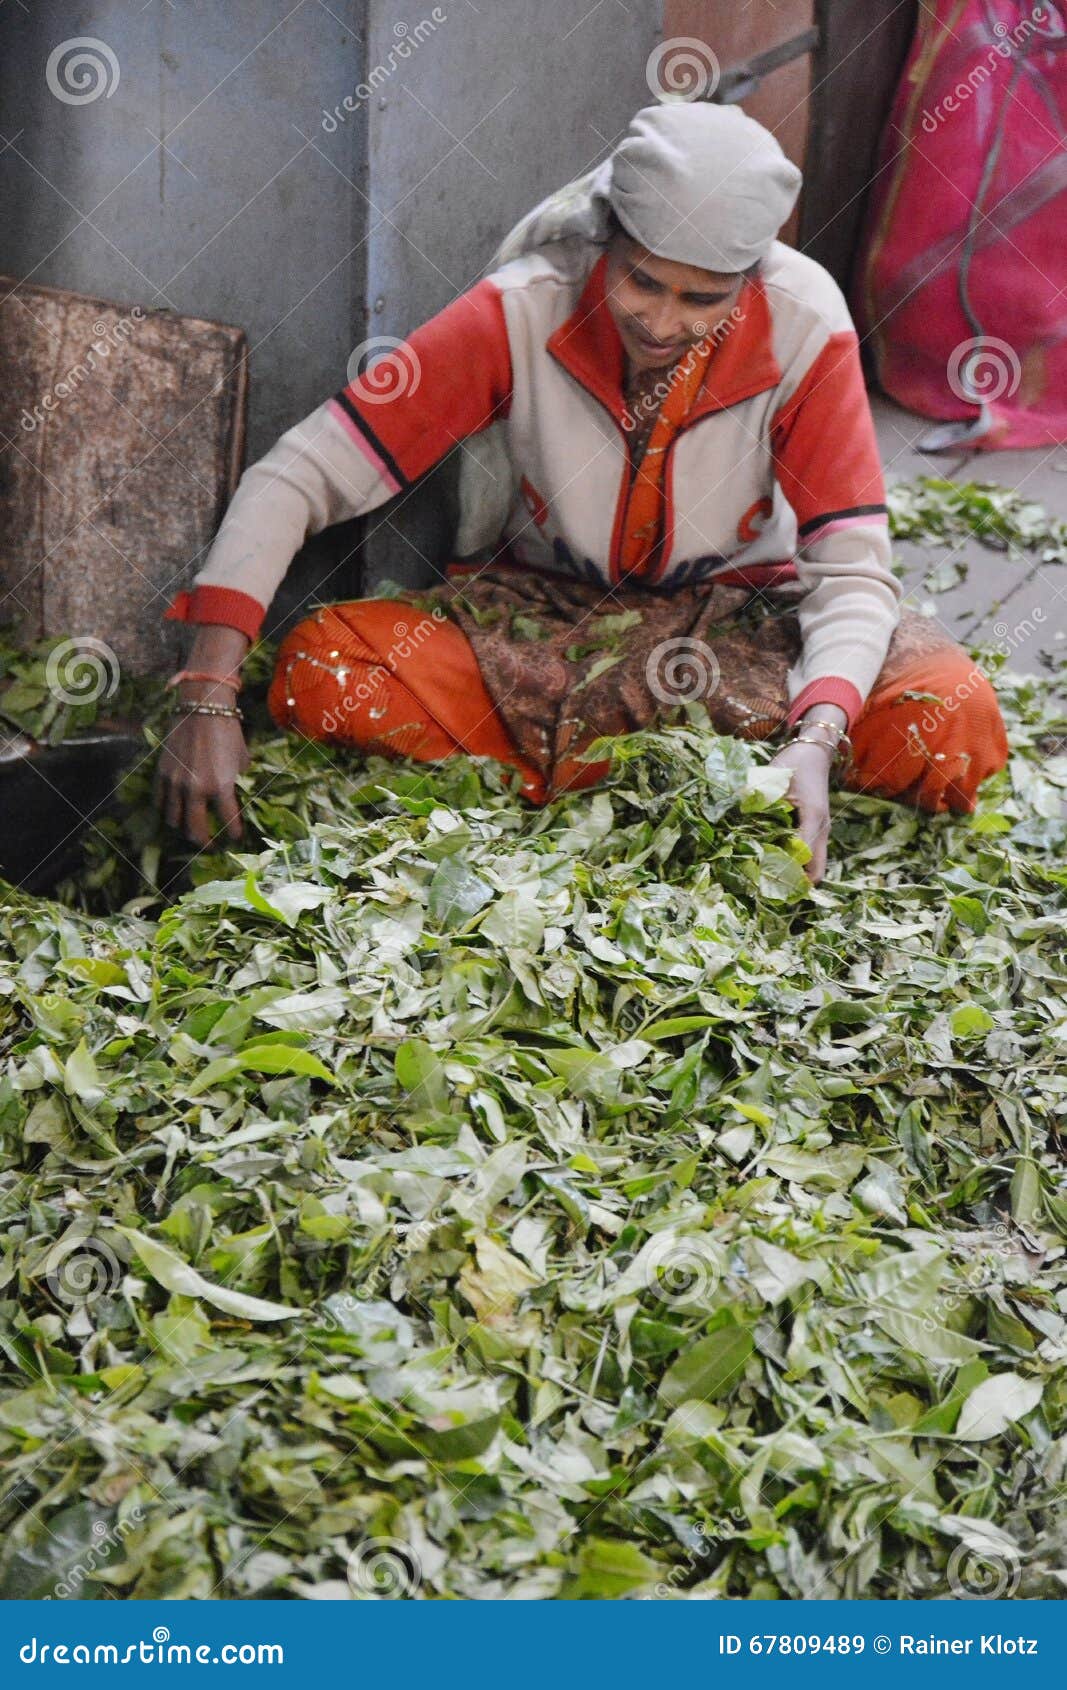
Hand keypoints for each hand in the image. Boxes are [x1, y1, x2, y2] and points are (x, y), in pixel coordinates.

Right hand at [156, 710, 249, 846]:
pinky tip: (173, 812)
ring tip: (189, 831)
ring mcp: (175, 782)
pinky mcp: (162, 772)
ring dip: (182, 829)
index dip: (234, 833)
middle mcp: (195, 789)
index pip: (228, 821)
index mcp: (220, 786)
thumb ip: (238, 779)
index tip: (235, 838)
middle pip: (194, 830)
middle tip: (210, 846)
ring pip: (173, 819)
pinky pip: (160, 801)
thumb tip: (237, 790)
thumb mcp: (242, 759)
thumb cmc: (228, 731)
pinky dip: (166, 810)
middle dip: (204, 842)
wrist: (202, 707)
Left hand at [769, 737, 833, 883]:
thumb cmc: (795, 763)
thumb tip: (733, 815)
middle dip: (795, 884)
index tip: (765, 881)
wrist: (814, 752)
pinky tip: (772, 863)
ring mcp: (820, 832)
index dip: (786, 871)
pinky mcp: (815, 831)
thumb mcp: (773, 778)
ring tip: (767, 881)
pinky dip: (795, 863)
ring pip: (813, 866)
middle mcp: (820, 830)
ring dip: (795, 875)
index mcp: (812, 818)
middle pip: (815, 871)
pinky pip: (809, 856)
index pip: (803, 855)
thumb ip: (757, 798)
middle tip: (768, 890)